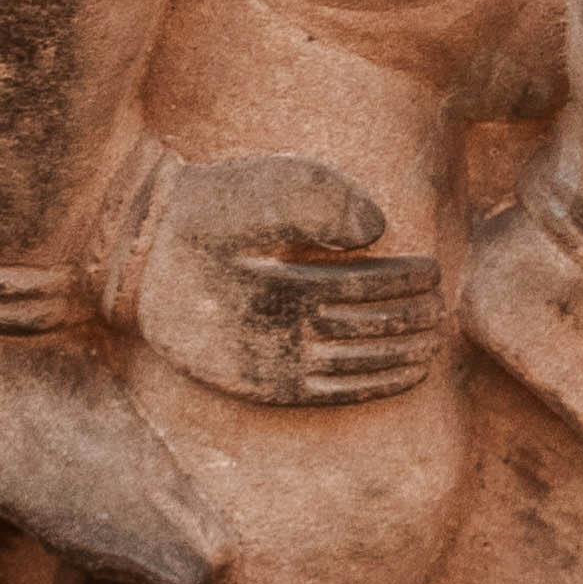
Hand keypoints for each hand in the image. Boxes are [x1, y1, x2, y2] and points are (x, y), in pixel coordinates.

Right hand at [128, 157, 442, 409]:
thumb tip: (379, 227)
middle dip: (411, 319)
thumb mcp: (255, 188)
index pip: (363, 287)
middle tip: (445, 305)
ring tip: (435, 342)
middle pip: (365, 331)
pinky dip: (369, 388)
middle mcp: (278, 338)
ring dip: (400, 356)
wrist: (137, 257)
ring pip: (354, 368)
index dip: (404, 280)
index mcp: (281, 288)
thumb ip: (319, 200)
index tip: (436, 268)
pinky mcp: (258, 388)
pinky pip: (327, 395)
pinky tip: (398, 377)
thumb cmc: (202, 211)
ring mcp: (268, 370)